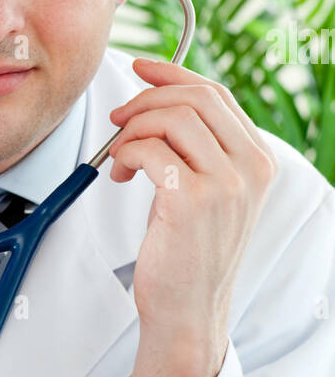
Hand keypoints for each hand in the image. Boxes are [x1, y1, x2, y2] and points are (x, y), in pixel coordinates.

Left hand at [108, 58, 277, 350]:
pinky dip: (124, 154)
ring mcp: (226, 184)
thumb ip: (196, 147)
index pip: (216, 94)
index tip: (140, 68)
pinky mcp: (191, 200)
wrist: (187, 309)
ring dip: (132, 132)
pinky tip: (121, 174)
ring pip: (169, 119)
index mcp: (258, 160)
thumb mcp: (205, 189)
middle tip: (118, 120)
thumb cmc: (188, 251)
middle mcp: (251, 168)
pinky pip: (148, 150)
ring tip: (120, 159)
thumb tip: (156, 99)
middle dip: (145, 100)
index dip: (173, 74)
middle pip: (193, 97)